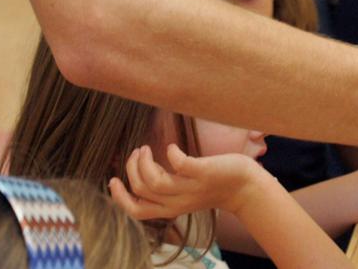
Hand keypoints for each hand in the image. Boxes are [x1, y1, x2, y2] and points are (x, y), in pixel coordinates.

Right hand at [109, 144, 265, 220]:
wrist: (244, 186)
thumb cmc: (213, 184)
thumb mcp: (185, 192)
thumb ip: (167, 187)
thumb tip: (145, 170)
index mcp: (170, 208)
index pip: (136, 211)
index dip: (120, 197)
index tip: (112, 180)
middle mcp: (178, 202)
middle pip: (141, 191)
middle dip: (131, 170)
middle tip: (137, 152)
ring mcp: (191, 188)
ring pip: (154, 182)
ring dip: (144, 162)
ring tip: (146, 147)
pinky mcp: (203, 174)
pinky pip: (179, 165)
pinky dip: (171, 153)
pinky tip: (172, 147)